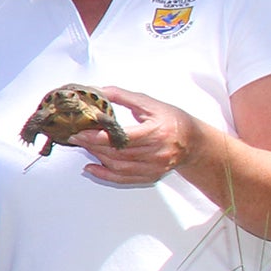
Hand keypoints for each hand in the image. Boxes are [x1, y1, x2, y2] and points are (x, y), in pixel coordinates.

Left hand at [75, 87, 201, 187]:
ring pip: (119, 166)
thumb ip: (124, 97)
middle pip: (118, 153)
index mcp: (157, 132)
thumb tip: (100, 91)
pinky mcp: (151, 176)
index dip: (98, 137)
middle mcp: (157, 152)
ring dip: (98, 157)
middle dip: (93, 145)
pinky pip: (124, 179)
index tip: (80, 132)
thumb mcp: (151, 104)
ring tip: (84, 146)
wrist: (194, 141)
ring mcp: (154, 167)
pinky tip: (92, 168)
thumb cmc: (174, 120)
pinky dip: (105, 175)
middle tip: (77, 136)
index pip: (122, 137)